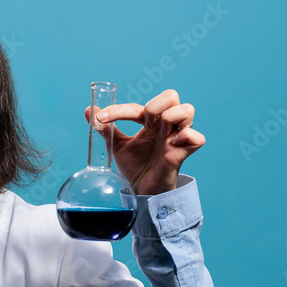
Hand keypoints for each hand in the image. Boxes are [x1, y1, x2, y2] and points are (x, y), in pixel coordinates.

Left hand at [88, 89, 204, 194]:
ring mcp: (176, 137)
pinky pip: (197, 137)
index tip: (101, 118)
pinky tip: (170, 145)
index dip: (119, 110)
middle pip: (171, 96)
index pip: (140, 106)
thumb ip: (106, 128)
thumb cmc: (134, 166)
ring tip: (160, 132)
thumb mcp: (116, 145)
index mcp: (150, 122)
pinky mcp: (184, 152)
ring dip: (171, 116)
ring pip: (188, 110)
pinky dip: (185, 136)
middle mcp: (165, 125)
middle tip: (144, 123)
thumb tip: (89, 110)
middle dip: (155, 105)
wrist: (140, 190)